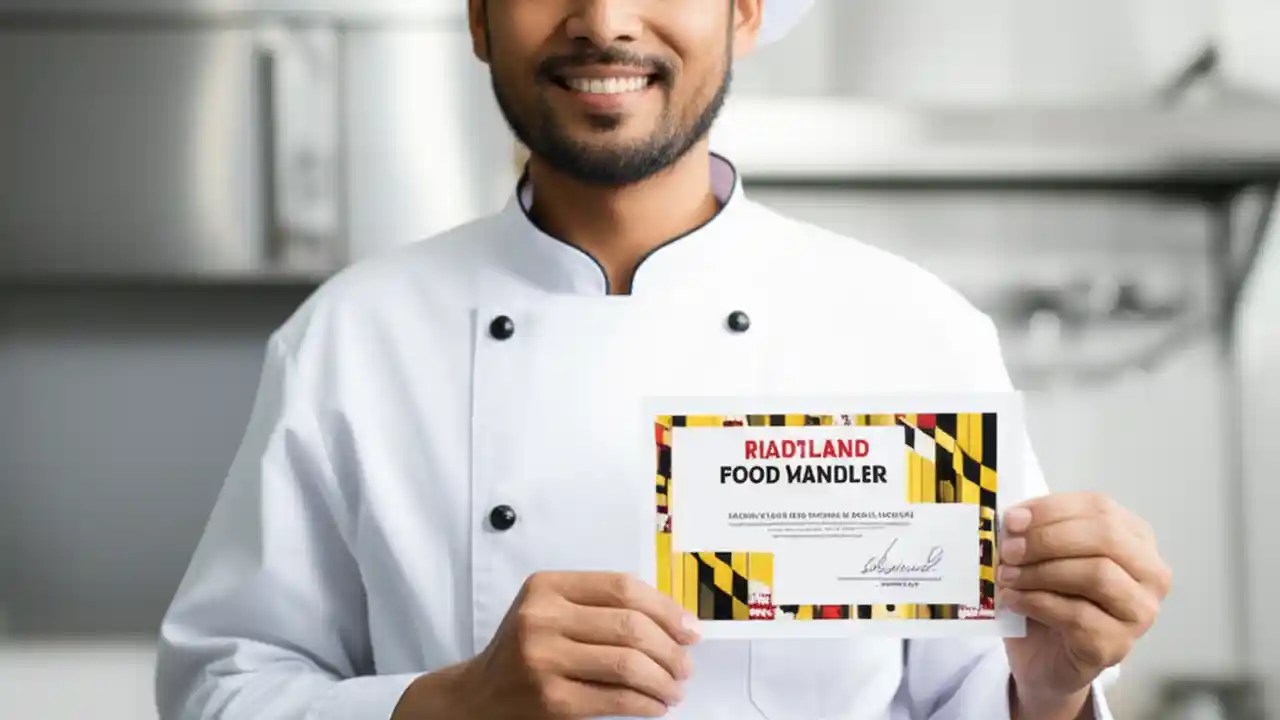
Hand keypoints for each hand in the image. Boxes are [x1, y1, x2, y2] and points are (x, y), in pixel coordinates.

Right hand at [395, 571, 700, 718]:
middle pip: (630, 626)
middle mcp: (541, 617)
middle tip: (686, 665)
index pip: (622, 587)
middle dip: (671, 649)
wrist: (477, 697)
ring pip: (628, 663)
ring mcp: (543, 659)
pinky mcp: (551, 700)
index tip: (690, 628)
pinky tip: (655, 705)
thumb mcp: (550, 611)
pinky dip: (646, 703)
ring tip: (674, 689)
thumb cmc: (524, 651)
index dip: (665, 608)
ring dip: (664, 679)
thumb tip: (675, 621)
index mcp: (546, 587)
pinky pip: (616, 698)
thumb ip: (598, 605)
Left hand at [998, 493, 1170, 718]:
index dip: (1051, 510)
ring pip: (1095, 574)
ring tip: (1006, 576)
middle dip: (1047, 539)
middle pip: (1104, 538)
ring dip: (1040, 571)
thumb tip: (1014, 520)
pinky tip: (1012, 600)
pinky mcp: (1117, 644)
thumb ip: (1036, 532)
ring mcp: (1140, 612)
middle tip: (1008, 549)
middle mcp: (1151, 573)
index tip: (1012, 519)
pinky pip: (1076, 614)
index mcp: (1135, 538)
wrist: (1045, 657)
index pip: (1100, 508)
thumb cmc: (1049, 596)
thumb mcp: (1043, 554)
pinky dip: (1035, 602)